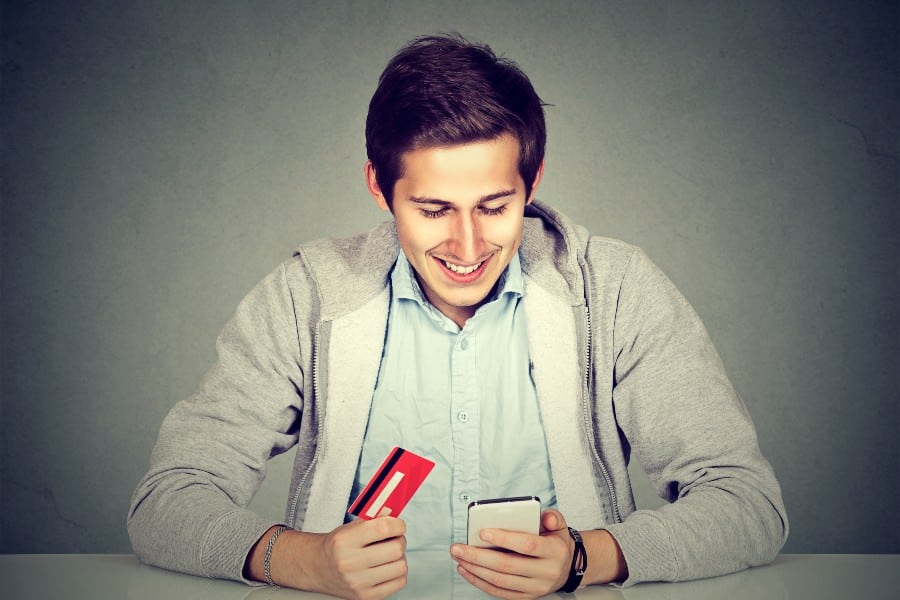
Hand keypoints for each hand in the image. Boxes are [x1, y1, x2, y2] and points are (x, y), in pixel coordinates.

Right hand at [248, 511, 406, 599]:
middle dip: (399, 540)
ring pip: (400, 567)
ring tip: (388, 554)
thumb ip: (374, 519)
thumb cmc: (336, 546)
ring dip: (399, 558)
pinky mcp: (365, 597)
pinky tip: (386, 568)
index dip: (397, 524)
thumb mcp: (350, 527)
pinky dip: (397, 574)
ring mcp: (358, 583)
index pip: (383, 529)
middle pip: (396, 549)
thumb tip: (396, 514)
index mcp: (344, 541)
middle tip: (392, 539)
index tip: (398, 525)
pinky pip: (399, 583)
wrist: (318, 568)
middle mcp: (349, 563)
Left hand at [449, 509, 571, 598]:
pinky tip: (468, 571)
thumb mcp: (559, 525)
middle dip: (478, 556)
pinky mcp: (526, 596)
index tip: (482, 533)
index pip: (527, 545)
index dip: (504, 539)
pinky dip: (481, 582)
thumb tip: (545, 516)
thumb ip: (552, 516)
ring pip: (500, 581)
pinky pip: (500, 592)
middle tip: (458, 548)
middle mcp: (546, 572)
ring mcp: (535, 587)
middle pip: (507, 565)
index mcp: (554, 551)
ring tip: (459, 558)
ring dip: (475, 570)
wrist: (567, 567)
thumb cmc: (555, 542)